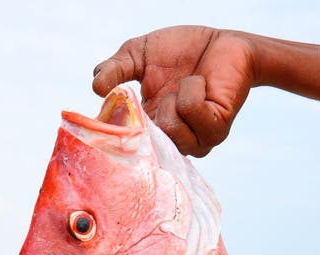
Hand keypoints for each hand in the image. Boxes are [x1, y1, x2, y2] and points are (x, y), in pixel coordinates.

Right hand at [92, 26, 256, 156]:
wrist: (224, 42)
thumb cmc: (182, 51)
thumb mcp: (137, 55)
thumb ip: (114, 70)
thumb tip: (95, 87)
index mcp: (152, 130)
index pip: (129, 148)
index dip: (119, 135)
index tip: (112, 117)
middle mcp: (173, 142)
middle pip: (147, 143)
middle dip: (148, 111)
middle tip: (162, 91)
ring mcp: (196, 141)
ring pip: (170, 128)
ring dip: (174, 97)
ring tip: (186, 84)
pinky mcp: (216, 129)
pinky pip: (192, 111)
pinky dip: (192, 89)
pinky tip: (201, 84)